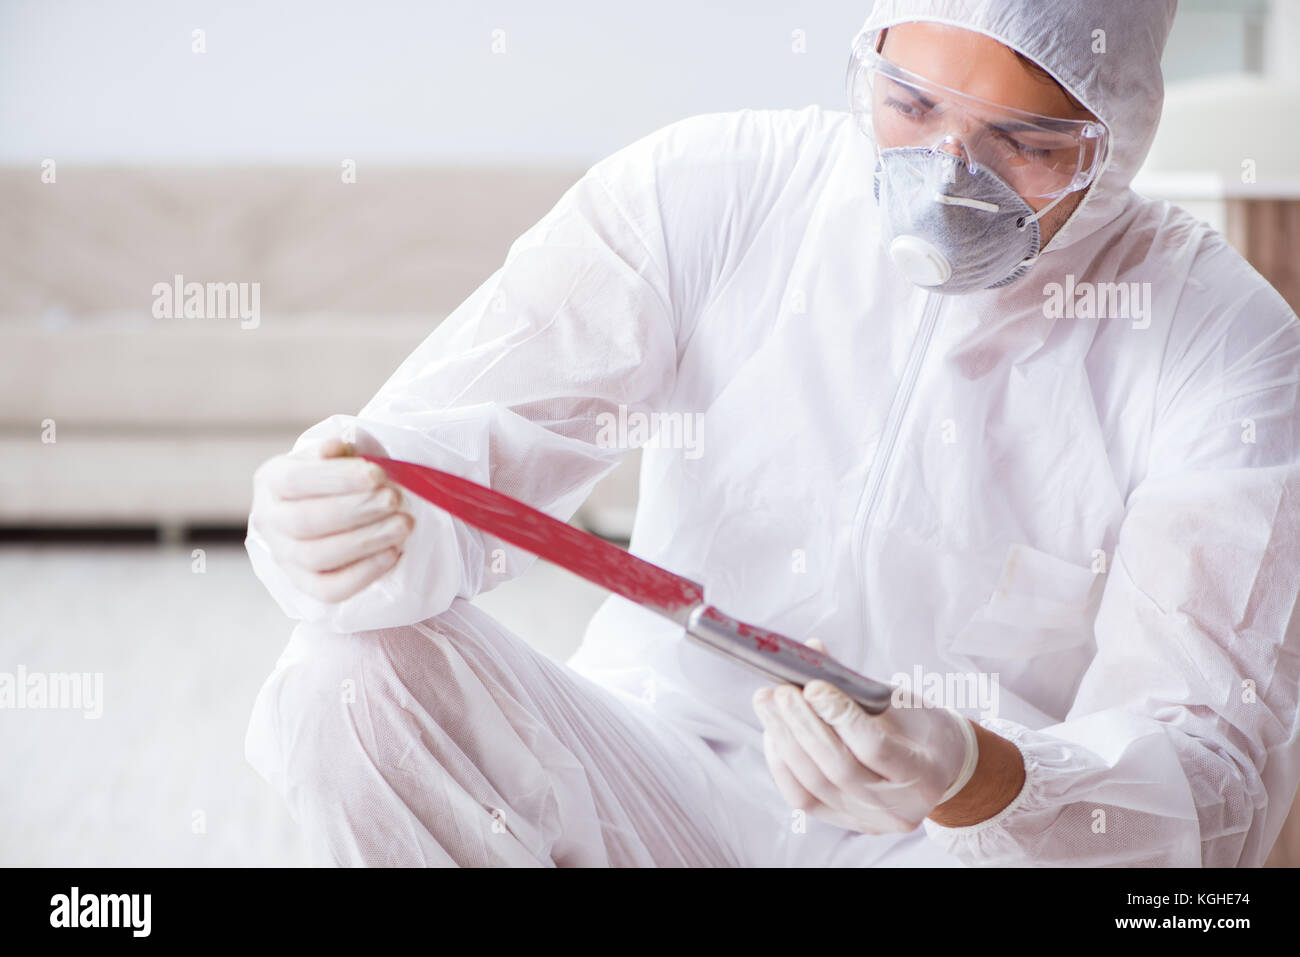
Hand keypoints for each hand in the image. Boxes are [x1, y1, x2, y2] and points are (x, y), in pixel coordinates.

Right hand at [250, 436, 413, 601]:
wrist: (324, 506)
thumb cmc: (336, 477)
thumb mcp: (334, 456)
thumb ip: (336, 452)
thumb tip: (336, 448)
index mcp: (271, 481)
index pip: (295, 480)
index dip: (337, 478)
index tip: (377, 474)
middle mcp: (269, 520)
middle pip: (305, 521)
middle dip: (357, 510)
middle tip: (394, 499)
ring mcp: (284, 556)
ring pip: (316, 556)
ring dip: (365, 541)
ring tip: (402, 525)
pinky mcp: (304, 585)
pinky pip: (329, 589)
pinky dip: (364, 573)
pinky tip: (393, 553)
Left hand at [752, 639, 977, 833]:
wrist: (937, 769)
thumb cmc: (920, 728)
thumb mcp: (903, 701)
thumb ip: (858, 684)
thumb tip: (811, 652)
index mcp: (925, 774)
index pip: (876, 748)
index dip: (840, 716)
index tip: (813, 686)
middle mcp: (898, 808)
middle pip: (839, 770)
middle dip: (803, 726)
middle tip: (781, 691)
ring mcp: (869, 822)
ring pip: (814, 786)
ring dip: (784, 740)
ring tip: (767, 704)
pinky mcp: (843, 823)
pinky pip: (802, 798)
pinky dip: (781, 763)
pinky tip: (773, 732)